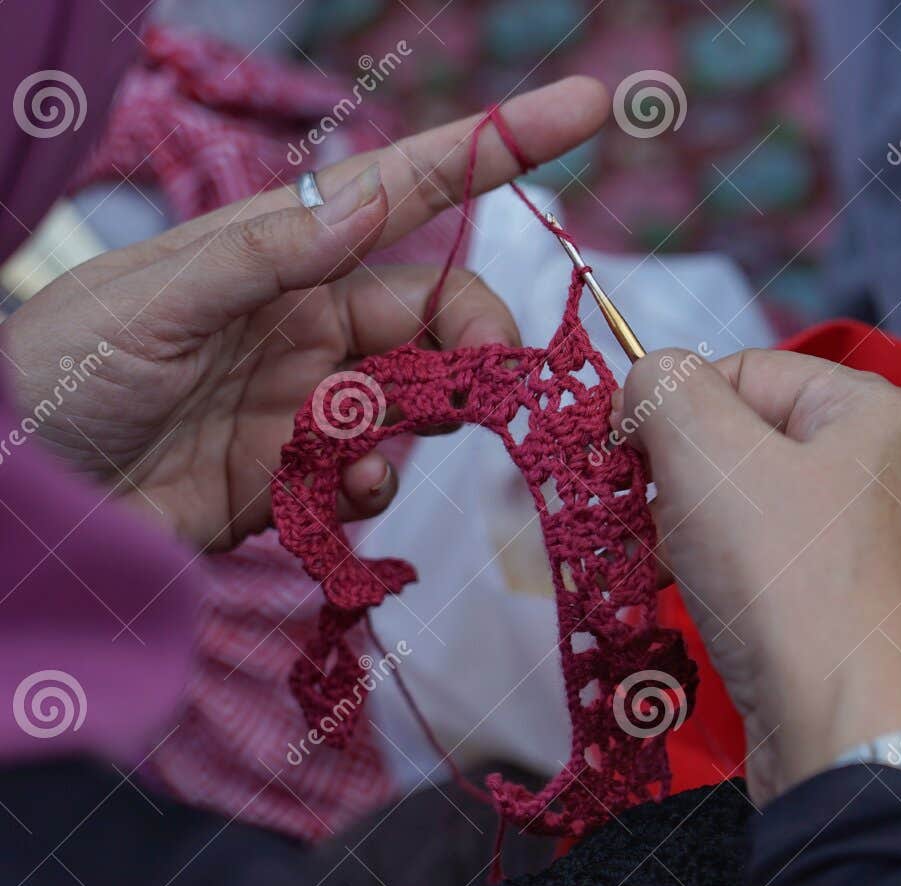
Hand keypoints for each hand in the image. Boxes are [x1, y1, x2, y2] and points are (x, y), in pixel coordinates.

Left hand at [0, 78, 607, 550]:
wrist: (20, 501)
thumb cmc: (61, 371)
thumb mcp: (158, 298)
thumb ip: (270, 255)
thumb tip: (378, 200)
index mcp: (282, 253)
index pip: (410, 189)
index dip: (498, 148)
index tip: (585, 110)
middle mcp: (308, 320)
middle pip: (441, 314)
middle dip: (478, 344)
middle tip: (489, 385)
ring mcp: (307, 402)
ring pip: (421, 402)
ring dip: (421, 427)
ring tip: (364, 456)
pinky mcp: (299, 480)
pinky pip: (375, 476)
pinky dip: (376, 488)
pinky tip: (341, 495)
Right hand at [622, 348, 900, 803]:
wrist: (861, 745)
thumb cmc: (792, 590)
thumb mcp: (705, 455)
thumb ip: (665, 389)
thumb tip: (652, 380)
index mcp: (890, 415)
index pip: (752, 374)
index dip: (673, 411)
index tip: (624, 462)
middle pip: (772, 452)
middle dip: (698, 489)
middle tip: (659, 533)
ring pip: (791, 525)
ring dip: (724, 548)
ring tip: (696, 587)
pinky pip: (818, 590)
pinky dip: (770, 602)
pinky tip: (745, 634)